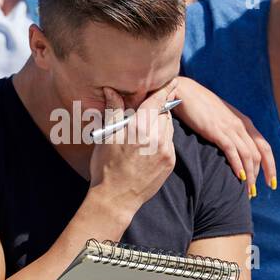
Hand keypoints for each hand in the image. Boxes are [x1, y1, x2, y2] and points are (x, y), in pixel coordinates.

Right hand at [88, 83, 176, 215]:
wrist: (115, 199)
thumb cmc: (106, 166)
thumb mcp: (107, 136)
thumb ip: (114, 110)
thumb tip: (112, 89)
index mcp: (140, 128)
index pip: (157, 101)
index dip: (165, 89)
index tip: (173, 80)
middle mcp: (157, 138)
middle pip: (163, 113)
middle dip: (157, 109)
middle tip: (146, 110)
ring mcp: (166, 151)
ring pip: (168, 127)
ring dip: (159, 124)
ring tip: (143, 130)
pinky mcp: (170, 162)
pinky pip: (169, 143)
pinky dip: (161, 139)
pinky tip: (147, 146)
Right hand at [171, 76, 276, 195]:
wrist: (186, 92)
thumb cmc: (202, 106)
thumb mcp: (223, 118)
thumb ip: (231, 130)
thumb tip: (234, 145)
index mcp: (245, 122)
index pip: (265, 147)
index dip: (271, 166)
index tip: (271, 182)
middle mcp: (241, 125)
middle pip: (260, 154)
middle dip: (262, 175)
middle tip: (256, 192)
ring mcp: (230, 128)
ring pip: (248, 155)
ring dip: (250, 175)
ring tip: (248, 191)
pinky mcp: (217, 131)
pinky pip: (232, 151)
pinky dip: (237, 166)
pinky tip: (239, 177)